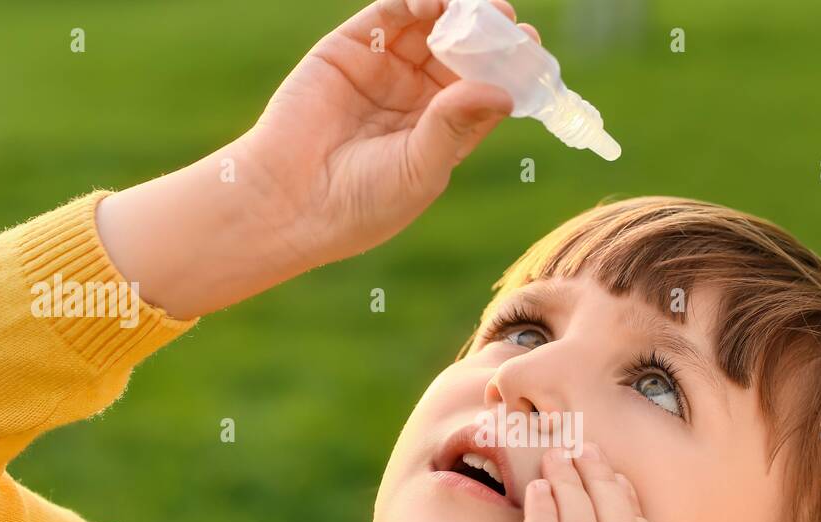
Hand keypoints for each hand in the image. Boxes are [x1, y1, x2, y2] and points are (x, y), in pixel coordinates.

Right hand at [242, 0, 538, 266]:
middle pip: (461, 54)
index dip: (507, 69)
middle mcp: (414, 99)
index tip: (530, 51)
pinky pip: (388, 16)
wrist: (291, 201)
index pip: (483, 91)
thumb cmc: (361, 202)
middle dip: (486, 34)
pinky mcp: (349, 50)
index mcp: (440, 133)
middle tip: (508, 20)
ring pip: (428, 29)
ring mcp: (383, 71)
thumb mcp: (421, 168)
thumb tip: (505, 93)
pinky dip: (413, 1)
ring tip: (476, 5)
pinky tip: (434, 1)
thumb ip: (456, 125)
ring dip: (455, 10)